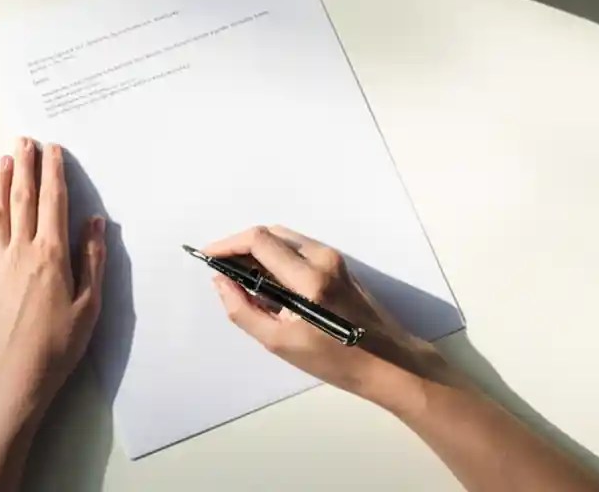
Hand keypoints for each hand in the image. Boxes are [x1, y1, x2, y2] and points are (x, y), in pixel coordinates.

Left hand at [0, 137, 106, 416]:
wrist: (11, 377)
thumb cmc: (58, 346)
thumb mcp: (89, 305)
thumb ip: (92, 259)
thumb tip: (94, 221)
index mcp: (51, 255)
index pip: (52, 203)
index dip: (53, 173)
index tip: (52, 149)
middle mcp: (21, 252)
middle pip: (22, 199)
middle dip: (25, 167)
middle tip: (23, 140)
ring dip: (1, 184)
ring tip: (3, 160)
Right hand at [205, 226, 466, 411]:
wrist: (391, 362)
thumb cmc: (335, 361)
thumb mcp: (280, 343)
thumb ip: (243, 310)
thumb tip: (221, 282)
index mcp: (309, 278)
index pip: (259, 241)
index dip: (228, 245)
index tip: (208, 258)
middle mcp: (322, 258)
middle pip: (270, 235)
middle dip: (241, 248)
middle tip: (223, 272)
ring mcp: (334, 258)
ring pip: (284, 240)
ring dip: (258, 253)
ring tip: (242, 281)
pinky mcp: (339, 264)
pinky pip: (298, 250)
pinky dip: (276, 259)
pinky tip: (268, 284)